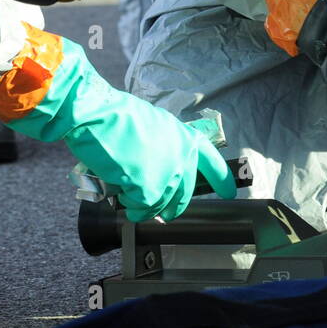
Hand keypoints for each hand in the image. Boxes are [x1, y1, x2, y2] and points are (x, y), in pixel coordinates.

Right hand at [69, 96, 237, 222]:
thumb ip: (164, 147)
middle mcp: (181, 156)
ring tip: (132, 202)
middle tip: (165, 213)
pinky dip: (133, 209)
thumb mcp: (153, 125)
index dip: (222, 179)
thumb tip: (157, 168)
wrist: (97, 114)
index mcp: (184, 137)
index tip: (229, 192)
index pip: (212, 162)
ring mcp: (167, 174)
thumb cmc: (116, 115)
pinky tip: (125, 203)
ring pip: (161, 204)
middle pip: (184, 194)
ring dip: (146, 207)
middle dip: (174, 207)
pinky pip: (143, 208)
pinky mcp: (149, 188)